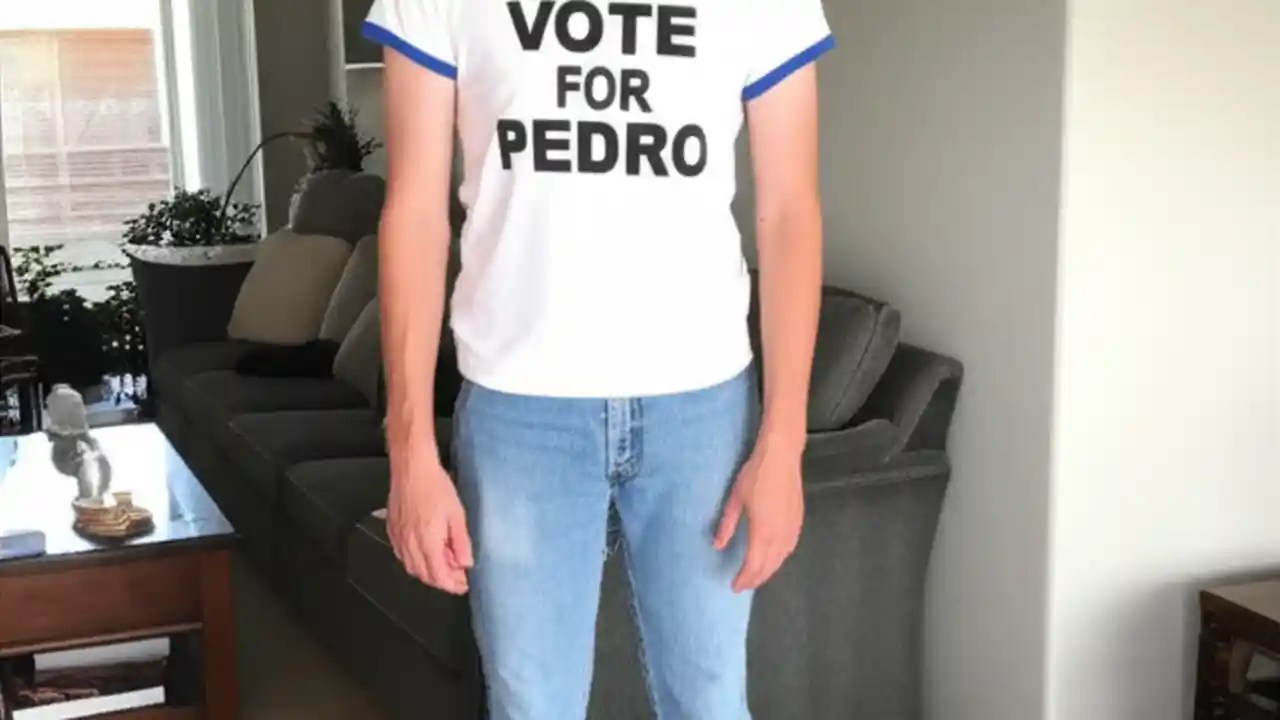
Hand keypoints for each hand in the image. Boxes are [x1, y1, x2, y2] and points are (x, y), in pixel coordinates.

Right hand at [386, 445, 472, 594]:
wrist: (412, 468)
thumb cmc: (435, 487)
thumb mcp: (457, 515)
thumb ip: (461, 543)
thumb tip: (465, 563)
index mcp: (427, 542)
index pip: (439, 576)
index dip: (452, 585)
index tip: (463, 584)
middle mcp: (410, 544)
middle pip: (424, 575)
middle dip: (442, 580)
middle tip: (457, 576)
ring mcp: (398, 538)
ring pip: (411, 567)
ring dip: (428, 572)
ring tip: (444, 565)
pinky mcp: (391, 530)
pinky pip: (402, 555)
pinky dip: (415, 561)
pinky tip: (425, 554)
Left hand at [713, 438, 803, 592]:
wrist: (781, 456)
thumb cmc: (755, 475)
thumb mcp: (735, 499)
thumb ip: (727, 525)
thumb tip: (717, 546)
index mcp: (762, 531)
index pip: (753, 565)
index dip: (744, 579)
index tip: (734, 587)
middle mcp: (780, 535)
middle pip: (768, 566)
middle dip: (755, 579)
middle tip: (743, 586)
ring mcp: (792, 529)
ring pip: (781, 559)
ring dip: (768, 571)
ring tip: (756, 576)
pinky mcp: (798, 521)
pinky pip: (789, 549)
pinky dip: (779, 559)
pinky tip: (773, 559)